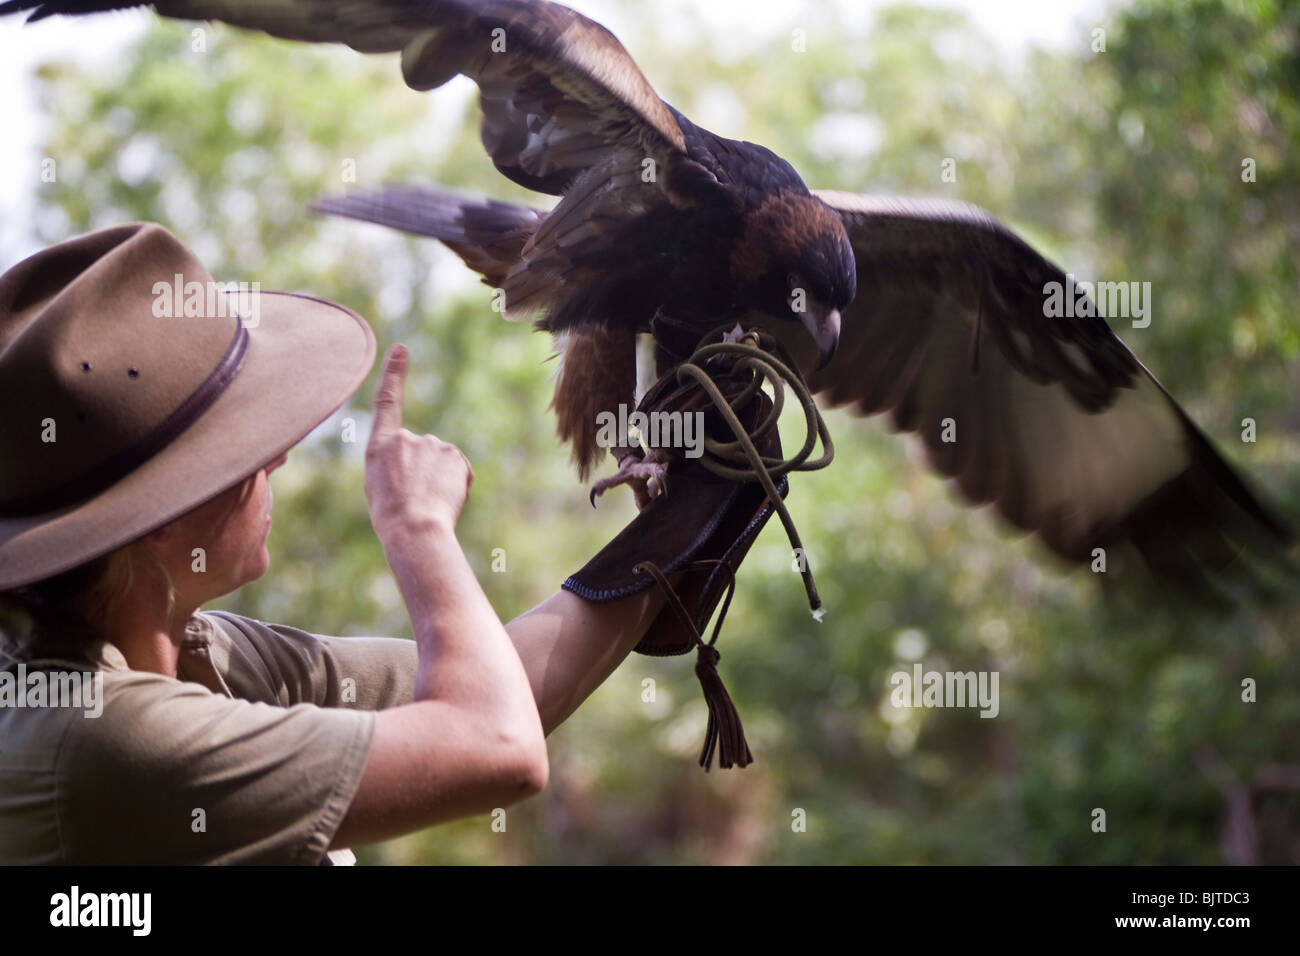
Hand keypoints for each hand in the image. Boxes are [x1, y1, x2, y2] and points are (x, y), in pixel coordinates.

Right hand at [364, 344, 473, 536]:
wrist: (413, 528)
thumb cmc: (392, 517)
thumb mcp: (381, 487)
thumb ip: (399, 465)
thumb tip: (424, 463)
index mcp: (380, 446)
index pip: (387, 401)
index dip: (395, 374)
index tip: (401, 350)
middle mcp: (407, 438)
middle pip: (421, 453)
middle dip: (423, 474)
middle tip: (415, 500)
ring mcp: (433, 444)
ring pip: (441, 464)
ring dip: (438, 481)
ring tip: (428, 502)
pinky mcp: (455, 455)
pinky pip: (458, 472)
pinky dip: (455, 486)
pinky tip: (445, 500)